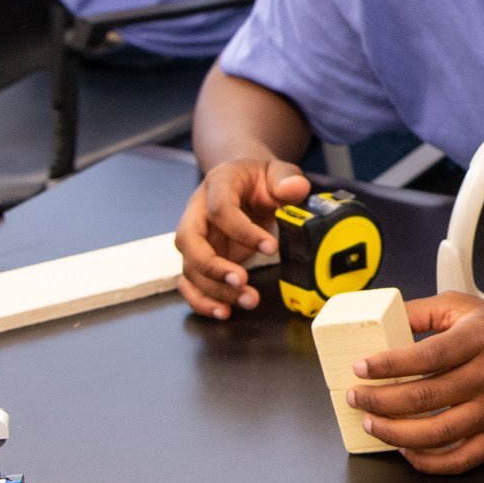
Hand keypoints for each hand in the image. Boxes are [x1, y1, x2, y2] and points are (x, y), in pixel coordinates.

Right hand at [179, 156, 311, 316]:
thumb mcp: (277, 171)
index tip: (271, 247)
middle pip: (188, 241)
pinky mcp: (199, 259)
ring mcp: (196, 238)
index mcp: (217, 186)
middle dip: (213, 265)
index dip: (242, 230)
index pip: (220, 209)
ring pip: (190, 267)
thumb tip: (295, 188)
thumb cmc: (259, 179)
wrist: (244, 182)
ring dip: (214, 289)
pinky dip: (202, 300)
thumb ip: (287, 178)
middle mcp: (197, 213)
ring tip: (247, 300)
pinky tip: (224, 311)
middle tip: (241, 281)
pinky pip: (190, 282)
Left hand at [344, 294, 483, 473]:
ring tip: (372, 423)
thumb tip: (380, 322)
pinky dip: (429, 461)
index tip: (360, 368)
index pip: (424, 356)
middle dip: (380, 400)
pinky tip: (407, 449)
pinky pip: (461, 459)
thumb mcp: (466, 308)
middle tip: (356, 397)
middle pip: (424, 397)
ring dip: (396, 432)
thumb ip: (422, 312)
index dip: (387, 365)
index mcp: (478, 339)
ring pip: (437, 432)